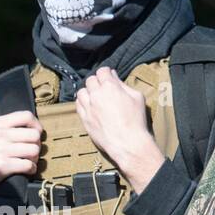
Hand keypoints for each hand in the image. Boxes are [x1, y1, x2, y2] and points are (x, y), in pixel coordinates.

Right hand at [0, 110, 41, 191]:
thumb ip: (12, 128)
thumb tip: (37, 129)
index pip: (26, 115)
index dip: (37, 125)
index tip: (37, 134)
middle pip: (34, 135)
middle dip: (37, 146)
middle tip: (30, 153)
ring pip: (34, 150)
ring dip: (34, 159)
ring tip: (27, 161)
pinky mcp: (2, 164)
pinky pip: (28, 165)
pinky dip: (31, 170)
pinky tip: (26, 170)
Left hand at [75, 67, 163, 192]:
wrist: (128, 143)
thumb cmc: (136, 120)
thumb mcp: (137, 97)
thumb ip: (123, 84)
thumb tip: (114, 76)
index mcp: (110, 86)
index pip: (102, 71)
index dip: (106, 73)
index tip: (109, 77)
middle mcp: (96, 94)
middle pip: (90, 80)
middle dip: (97, 82)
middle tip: (103, 88)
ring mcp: (88, 107)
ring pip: (81, 92)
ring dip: (88, 92)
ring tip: (95, 97)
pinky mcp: (84, 119)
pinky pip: (77, 105)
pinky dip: (82, 102)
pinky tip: (89, 105)